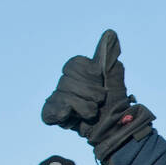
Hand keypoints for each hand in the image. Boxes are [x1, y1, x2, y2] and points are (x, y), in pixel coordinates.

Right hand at [41, 30, 154, 160]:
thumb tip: (110, 33)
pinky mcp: (53, 115)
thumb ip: (109, 58)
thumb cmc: (116, 107)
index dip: (88, 73)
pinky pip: (49, 110)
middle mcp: (68, 85)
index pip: (74, 63)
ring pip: (61, 95)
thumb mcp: (115, 80)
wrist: (116, 131)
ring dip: (83, 105)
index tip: (100, 81)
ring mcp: (59, 100)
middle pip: (67, 79)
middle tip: (100, 101)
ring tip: (92, 113)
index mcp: (80, 74)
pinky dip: (62, 112)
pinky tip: (72, 116)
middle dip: (88, 91)